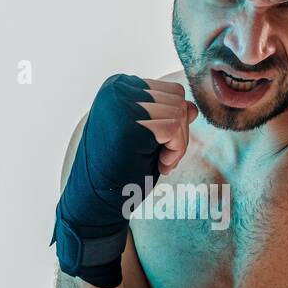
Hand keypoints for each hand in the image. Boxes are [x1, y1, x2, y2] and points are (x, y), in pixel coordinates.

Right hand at [52, 75, 196, 287]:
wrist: (94, 201)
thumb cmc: (120, 170)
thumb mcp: (146, 136)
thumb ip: (166, 116)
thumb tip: (192, 107)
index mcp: (116, 86)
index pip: (169, 91)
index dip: (174, 122)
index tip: (156, 148)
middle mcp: (116, 89)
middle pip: (177, 99)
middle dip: (179, 132)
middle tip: (161, 158)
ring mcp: (122, 104)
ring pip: (180, 113)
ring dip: (178, 144)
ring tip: (159, 161)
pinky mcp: (131, 124)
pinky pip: (175, 129)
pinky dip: (177, 151)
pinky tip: (161, 166)